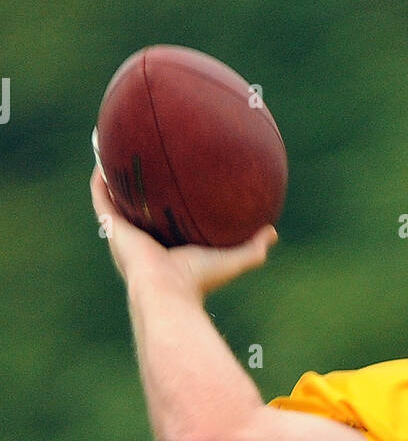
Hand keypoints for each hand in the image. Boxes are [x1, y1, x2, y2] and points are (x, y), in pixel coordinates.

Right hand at [91, 166, 276, 299]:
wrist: (167, 292)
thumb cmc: (199, 280)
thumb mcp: (232, 260)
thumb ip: (253, 248)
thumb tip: (273, 232)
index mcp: (168, 248)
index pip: (168, 221)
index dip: (170, 203)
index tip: (177, 182)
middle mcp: (144, 240)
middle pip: (140, 208)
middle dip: (142, 187)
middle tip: (147, 160)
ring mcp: (125, 234)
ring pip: (116, 198)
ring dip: (115, 175)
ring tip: (118, 148)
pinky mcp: (112, 227)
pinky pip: (101, 196)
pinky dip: (101, 176)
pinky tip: (103, 151)